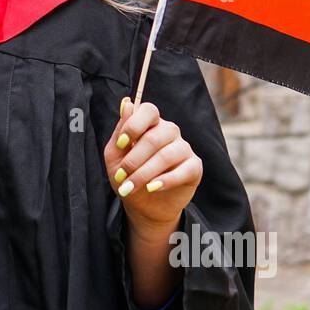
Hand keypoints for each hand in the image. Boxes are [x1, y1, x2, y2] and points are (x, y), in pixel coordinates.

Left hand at [103, 97, 201, 234]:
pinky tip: (152, 188)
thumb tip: (127, 103)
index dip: (134, 125)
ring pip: (167, 155)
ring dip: (145, 173)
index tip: (120, 144)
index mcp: (150, 124)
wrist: (142, 205)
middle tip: (121, 176)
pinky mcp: (194, 167)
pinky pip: (184, 170)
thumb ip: (120, 132)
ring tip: (131, 187)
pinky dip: (165, 180)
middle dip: (134, 159)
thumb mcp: (115, 156)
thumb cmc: (128, 176)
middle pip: (155, 137)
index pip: (148, 110)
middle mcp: (169, 132)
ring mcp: (184, 148)